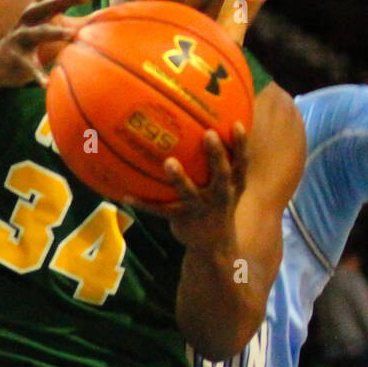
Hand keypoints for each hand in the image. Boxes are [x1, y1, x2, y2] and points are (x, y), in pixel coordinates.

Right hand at [0, 0, 97, 88]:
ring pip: (37, 33)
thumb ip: (75, 21)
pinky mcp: (17, 60)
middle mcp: (29, 18)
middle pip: (50, 4)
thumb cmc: (32, 44)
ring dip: (54, 32)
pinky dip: (38, 75)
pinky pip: (29, 68)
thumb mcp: (52, 28)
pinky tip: (48, 84)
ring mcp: (21, 38)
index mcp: (40, 9)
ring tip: (73, 34)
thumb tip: (105, 18)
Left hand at [126, 125, 247, 248]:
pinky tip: (126, 195)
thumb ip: (224, 159)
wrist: (213, 245)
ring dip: (180, 178)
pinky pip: (160, 210)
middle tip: (209, 134)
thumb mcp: (229, 186)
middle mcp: (220, 196)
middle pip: (221, 174)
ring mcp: (200, 208)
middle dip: (216, 155)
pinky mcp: (181, 219)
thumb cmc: (218, 203)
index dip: (241, 144)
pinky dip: (143, 203)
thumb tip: (210, 121)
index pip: (241, 162)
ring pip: (189, 192)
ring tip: (169, 162)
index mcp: (233, 185)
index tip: (236, 124)